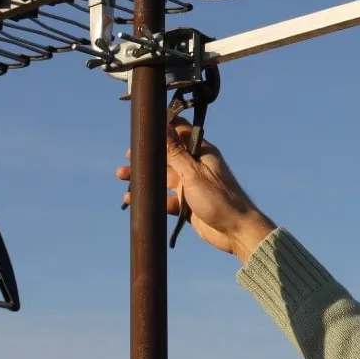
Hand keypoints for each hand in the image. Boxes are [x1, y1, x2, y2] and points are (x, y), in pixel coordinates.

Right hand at [116, 117, 275, 263]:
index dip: (161, 128)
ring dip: (145, 178)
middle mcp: (195, 166)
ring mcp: (191, 186)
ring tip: (123, 176)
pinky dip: (151, 199)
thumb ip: (176, 153)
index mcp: (201, 153)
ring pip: (163, 178)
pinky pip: (165, 199)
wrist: (236, 232)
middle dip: (147, 156)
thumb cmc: (221, 199)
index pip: (180, 132)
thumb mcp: (194, 174)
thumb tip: (163, 126)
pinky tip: (133, 199)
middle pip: (167, 156)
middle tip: (128, 157)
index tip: (142, 129)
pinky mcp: (187, 205)